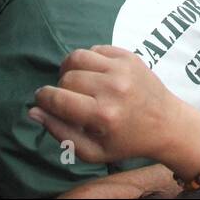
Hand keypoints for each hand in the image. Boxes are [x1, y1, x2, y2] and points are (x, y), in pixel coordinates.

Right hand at [29, 45, 198, 167]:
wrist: (166, 123)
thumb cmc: (126, 141)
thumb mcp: (93, 151)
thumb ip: (60, 133)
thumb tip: (33, 111)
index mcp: (102, 115)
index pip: (57, 98)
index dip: (43, 98)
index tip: (42, 100)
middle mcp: (113, 88)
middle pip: (66, 77)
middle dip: (60, 87)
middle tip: (69, 98)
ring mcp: (123, 69)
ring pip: (78, 56)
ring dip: (71, 68)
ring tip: (77, 81)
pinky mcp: (129, 56)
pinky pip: (95, 48)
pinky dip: (89, 59)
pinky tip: (95, 74)